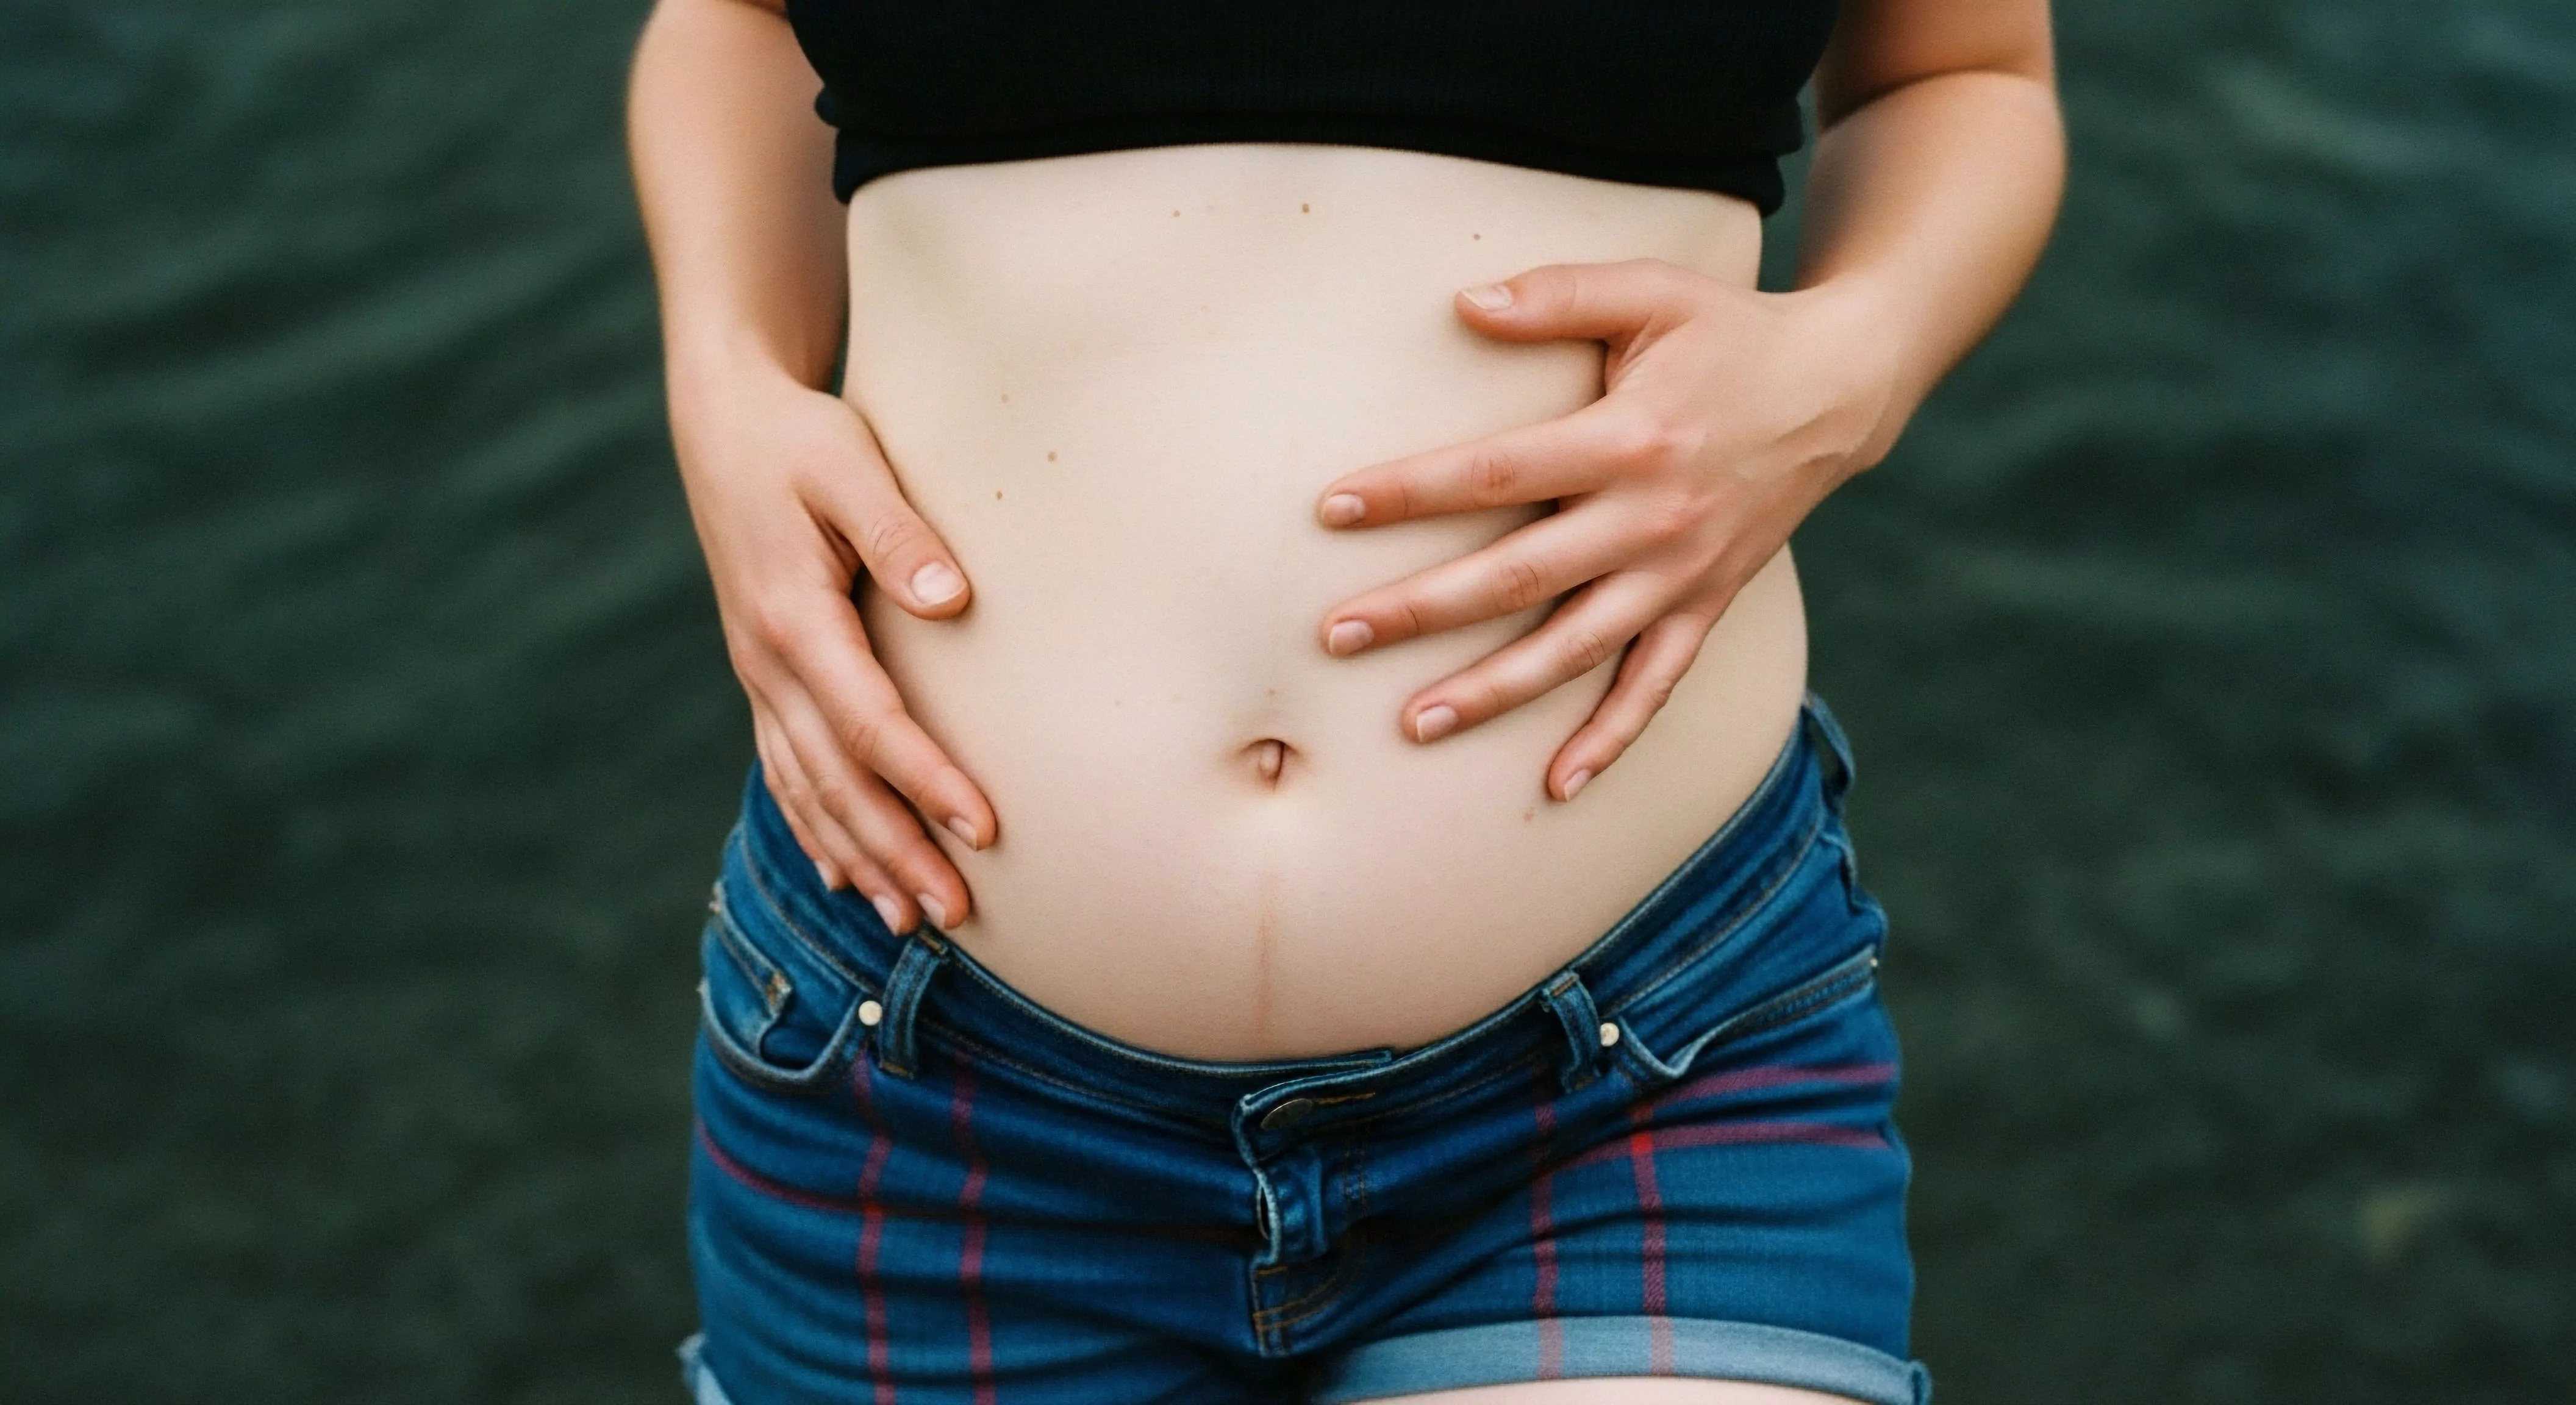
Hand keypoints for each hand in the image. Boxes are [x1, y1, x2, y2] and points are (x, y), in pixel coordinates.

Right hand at [672, 364, 995, 930]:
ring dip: (858, 858)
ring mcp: (758, 674)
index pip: (870, 723)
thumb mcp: (850, 464)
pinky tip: (842, 874)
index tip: (985, 827)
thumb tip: (950, 599)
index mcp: (794, 618)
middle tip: (957, 912)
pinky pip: (786, 768)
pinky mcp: (763, 673)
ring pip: (808, 789)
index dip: (926, 781)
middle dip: (896, 852)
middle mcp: (767, 662)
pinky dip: (814, 827)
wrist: (724, 420)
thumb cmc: (799, 437)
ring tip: (908, 919)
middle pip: (837, 781)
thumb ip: (897, 533)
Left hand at [1315, 260, 1897, 800]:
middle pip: (1518, 577)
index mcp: (1628, 439)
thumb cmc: (1729, 332)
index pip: (1495, 473)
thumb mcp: (1653, 290)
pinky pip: (1656, 686)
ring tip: (1413, 723)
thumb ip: (1559, 293)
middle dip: (1422, 609)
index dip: (1409, 493)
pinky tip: (1557, 784)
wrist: (1842, 388)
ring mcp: (1680, 574)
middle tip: (1337, 635)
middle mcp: (1652, 519)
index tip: (1331, 510)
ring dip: (1493, 692)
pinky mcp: (1707, 605)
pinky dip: (1611, 738)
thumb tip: (1464, 304)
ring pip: (1574, 650)